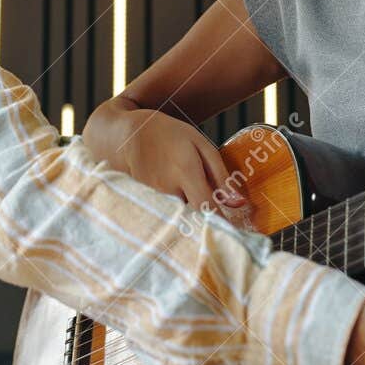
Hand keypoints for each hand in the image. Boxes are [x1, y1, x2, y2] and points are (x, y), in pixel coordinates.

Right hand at [82, 99, 247, 218]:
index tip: (235, 230)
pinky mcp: (141, 205)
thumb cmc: (168, 135)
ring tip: (197, 217)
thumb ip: (220, 174)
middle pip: (195, 220)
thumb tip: (238, 203)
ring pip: (180, 221)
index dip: (224, 223)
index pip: (209, 209)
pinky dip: (175, 218)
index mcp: (186, 171)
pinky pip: (165, 218)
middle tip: (220, 229)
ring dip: (191, 223)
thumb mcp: (199, 144)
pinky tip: (178, 212)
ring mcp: (151, 199)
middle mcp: (167, 189)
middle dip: (208, 226)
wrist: (126, 134)